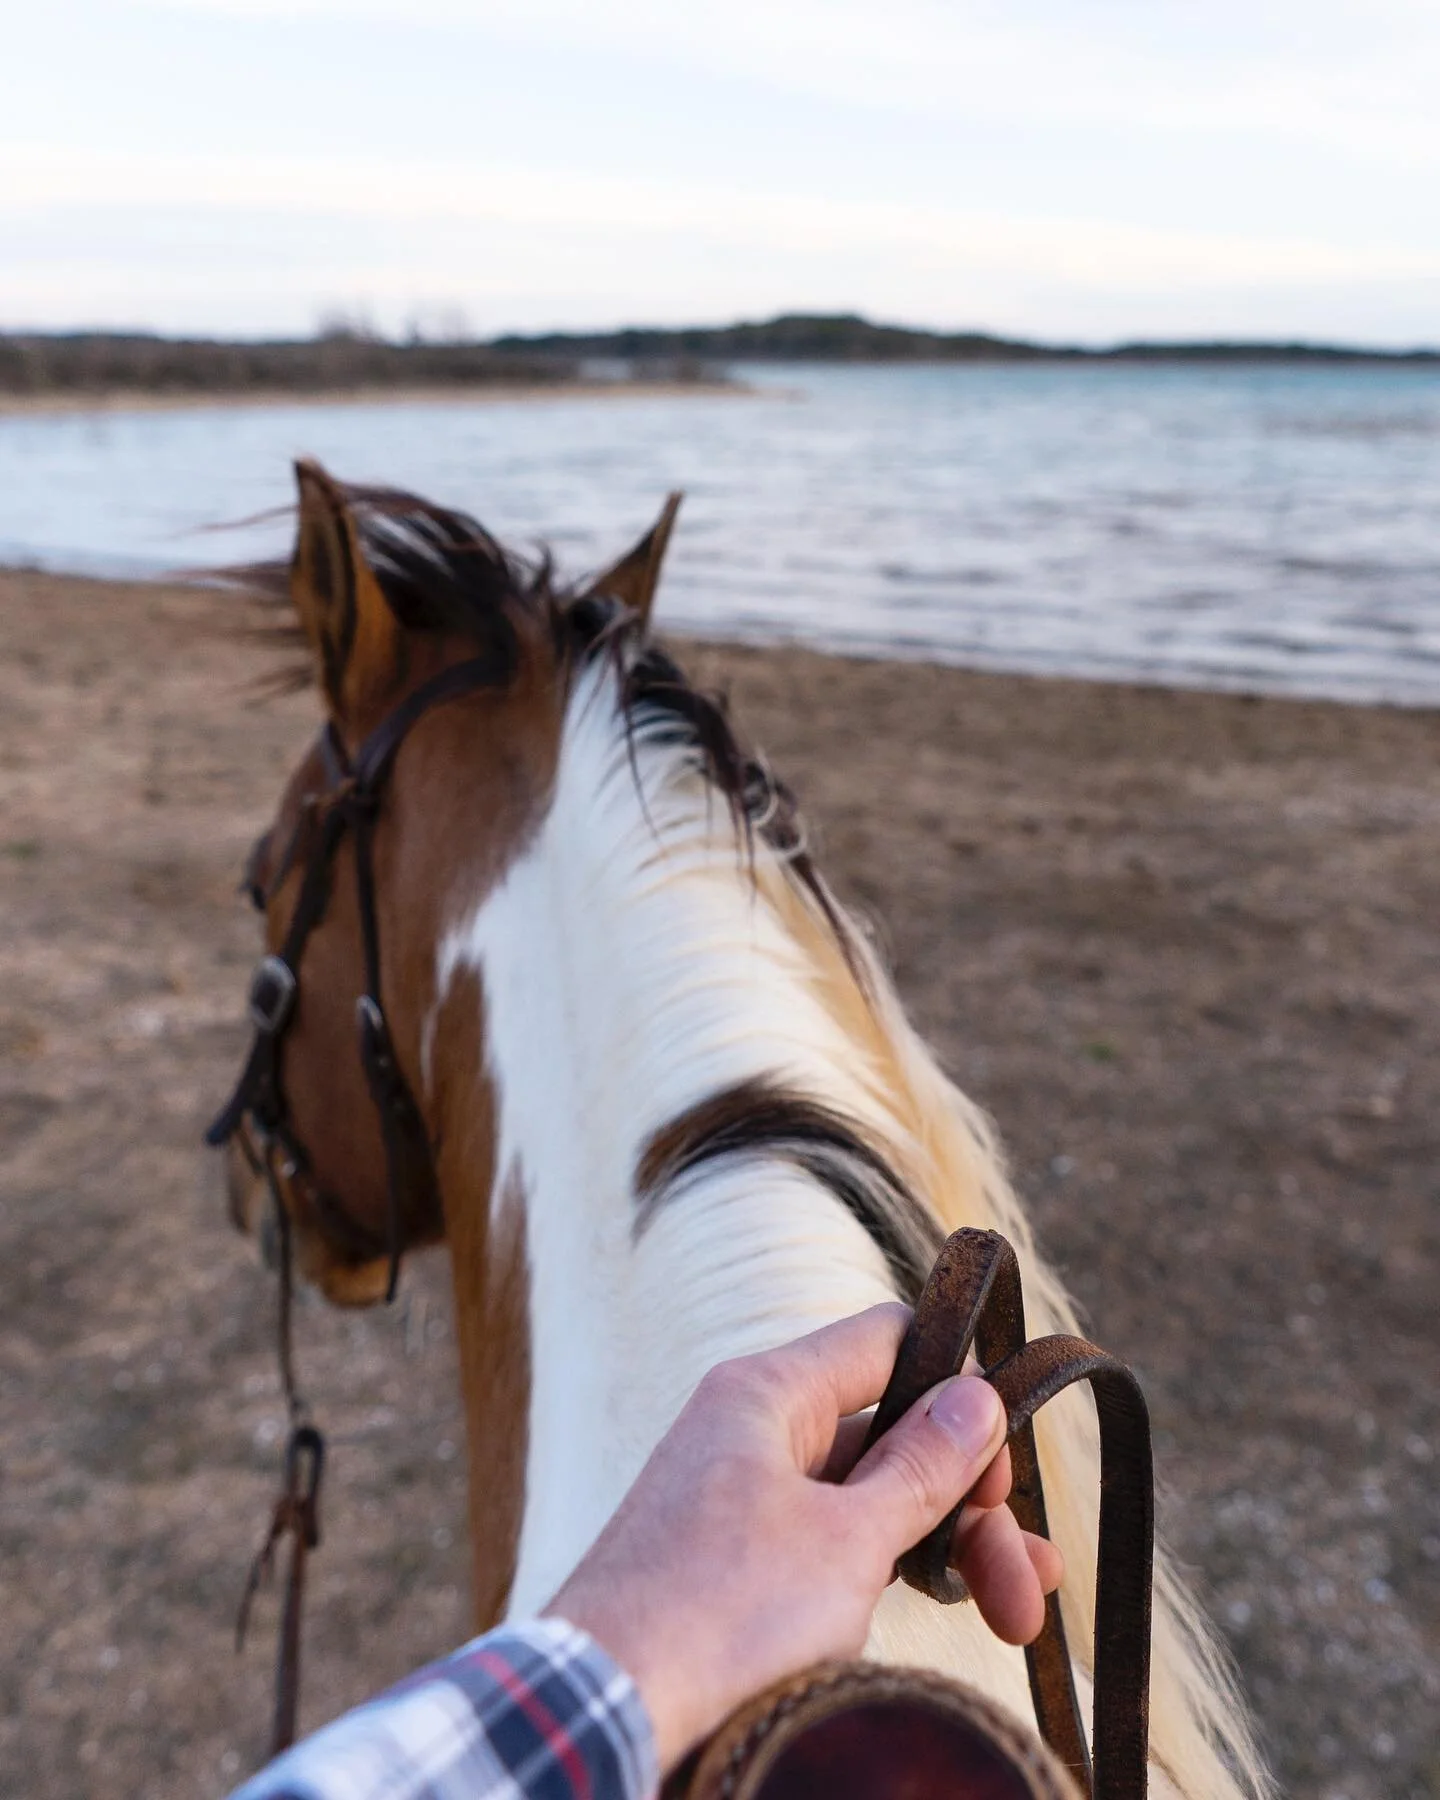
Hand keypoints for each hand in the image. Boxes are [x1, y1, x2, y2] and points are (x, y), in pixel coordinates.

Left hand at [544, 1303, 1063, 1771]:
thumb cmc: (720, 1613)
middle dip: (969, 1501)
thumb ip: (921, 1466)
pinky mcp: (732, 1559)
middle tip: (1028, 1582)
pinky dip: (886, 1568)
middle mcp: (751, 1428)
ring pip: (866, 1495)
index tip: (1007, 1457)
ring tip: (1014, 1614)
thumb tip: (976, 1395)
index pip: (889, 1338)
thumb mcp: (847, 1540)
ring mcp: (740, 1494)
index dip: (960, 1383)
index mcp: (767, 1391)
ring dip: (942, 1544)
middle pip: (890, 1431)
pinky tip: (931, 1610)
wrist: (604, 1709)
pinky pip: (829, 1540)